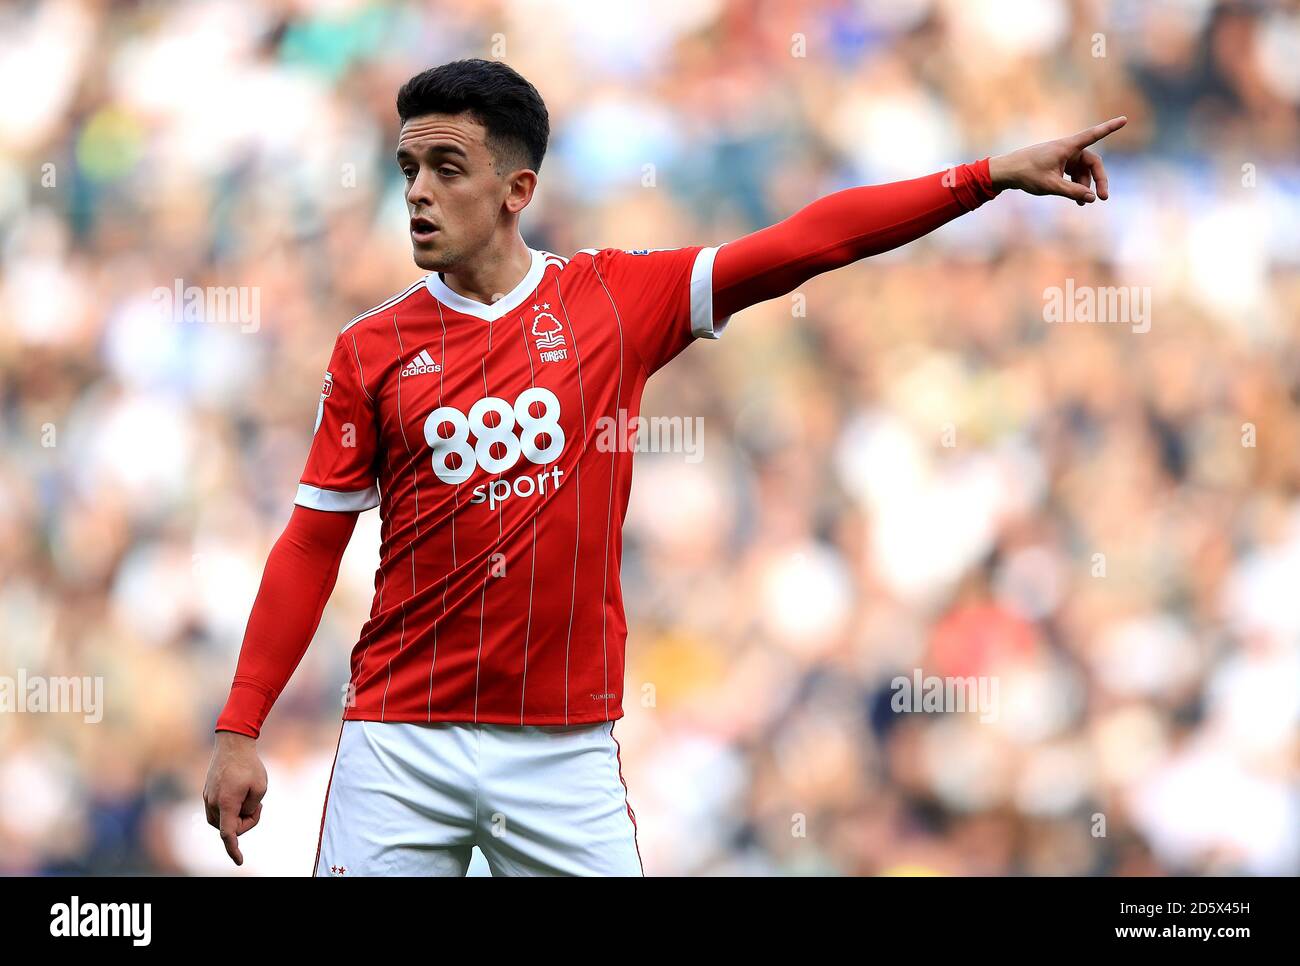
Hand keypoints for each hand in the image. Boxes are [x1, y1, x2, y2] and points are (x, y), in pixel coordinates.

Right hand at [203, 731, 267, 865]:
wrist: (233, 743)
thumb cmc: (249, 765)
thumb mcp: (260, 788)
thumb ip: (251, 808)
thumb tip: (241, 816)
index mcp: (226, 804)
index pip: (228, 835)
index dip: (234, 850)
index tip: (239, 861)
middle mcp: (212, 803)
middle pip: (228, 827)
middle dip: (246, 822)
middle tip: (260, 805)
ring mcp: (207, 798)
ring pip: (222, 820)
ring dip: (237, 816)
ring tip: (251, 798)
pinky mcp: (207, 792)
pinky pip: (218, 810)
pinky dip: (230, 809)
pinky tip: (241, 796)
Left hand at [989, 116, 1126, 204]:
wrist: (1007, 171)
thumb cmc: (1027, 174)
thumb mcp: (1051, 186)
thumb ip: (1072, 192)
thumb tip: (1093, 198)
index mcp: (1067, 147)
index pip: (1093, 135)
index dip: (1109, 128)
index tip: (1124, 119)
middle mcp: (1068, 149)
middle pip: (1092, 163)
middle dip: (1098, 180)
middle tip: (1103, 197)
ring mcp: (1064, 156)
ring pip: (1083, 171)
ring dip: (1085, 186)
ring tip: (1083, 203)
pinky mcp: (1059, 163)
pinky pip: (1074, 174)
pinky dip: (1076, 185)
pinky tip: (1078, 199)